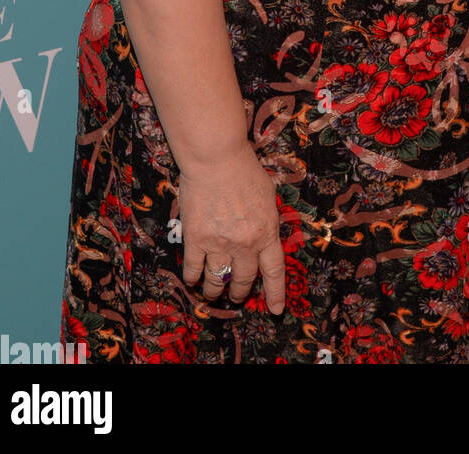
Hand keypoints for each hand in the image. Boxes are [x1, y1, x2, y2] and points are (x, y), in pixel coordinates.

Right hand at [178, 142, 285, 313]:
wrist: (216, 158)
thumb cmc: (244, 170)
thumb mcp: (267, 196)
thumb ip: (267, 220)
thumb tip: (265, 235)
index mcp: (266, 231)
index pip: (273, 271)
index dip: (274, 294)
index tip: (274, 310)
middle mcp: (245, 243)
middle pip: (243, 280)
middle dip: (240, 293)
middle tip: (237, 297)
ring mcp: (219, 243)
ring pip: (217, 281)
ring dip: (215, 292)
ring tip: (213, 294)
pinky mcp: (196, 239)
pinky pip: (194, 269)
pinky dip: (193, 278)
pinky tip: (193, 280)